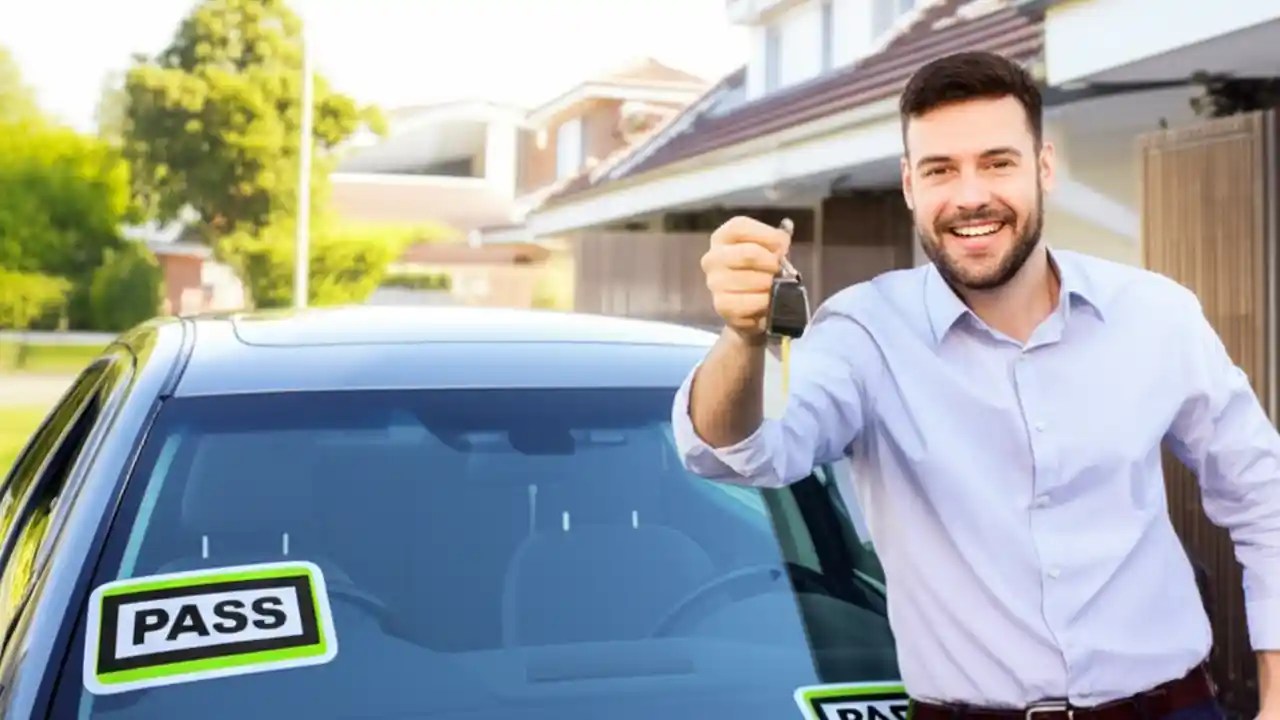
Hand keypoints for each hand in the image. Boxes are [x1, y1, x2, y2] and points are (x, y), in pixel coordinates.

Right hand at [700, 216, 790, 338]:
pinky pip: (750, 302)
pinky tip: (767, 300)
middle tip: (779, 271)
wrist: (754, 306)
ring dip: (771, 284)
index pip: (740, 227)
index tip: (782, 246)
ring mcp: (714, 282)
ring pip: (752, 279)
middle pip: (748, 254)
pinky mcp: (721, 305)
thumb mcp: (769, 248)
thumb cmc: (761, 270)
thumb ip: (776, 239)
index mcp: (722, 237)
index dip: (767, 235)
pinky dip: (765, 301)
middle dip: (772, 263)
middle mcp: (712, 258)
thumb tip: (783, 237)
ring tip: (774, 287)